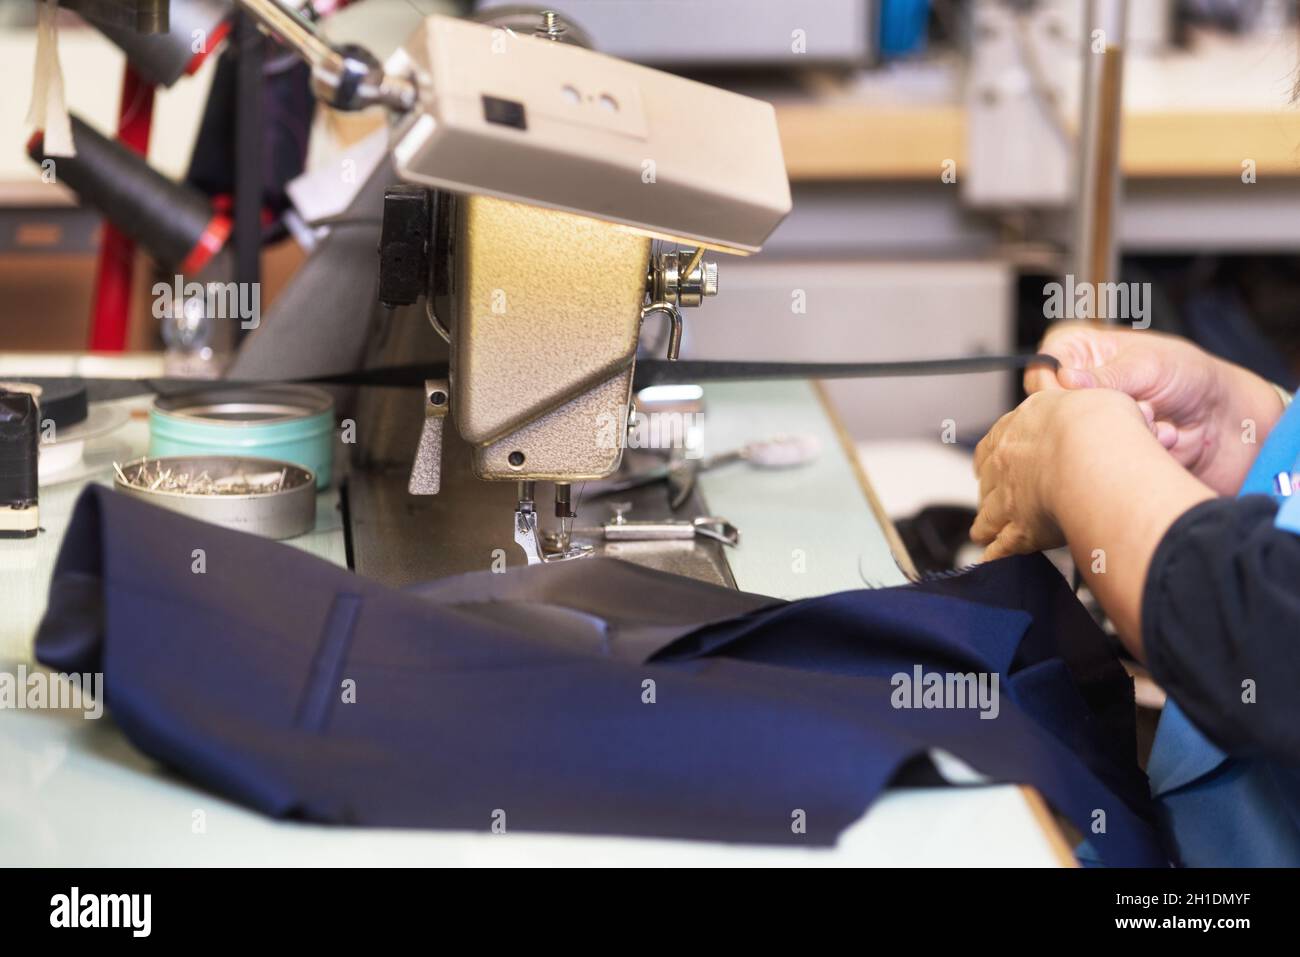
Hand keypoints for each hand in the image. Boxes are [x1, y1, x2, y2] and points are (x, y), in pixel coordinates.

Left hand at [972, 388, 1155, 560]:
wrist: (1095, 454)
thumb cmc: (1097, 423)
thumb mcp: (1084, 393)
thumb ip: (1074, 396)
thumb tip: (1068, 384)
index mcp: (1017, 427)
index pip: (994, 444)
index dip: (992, 457)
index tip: (990, 463)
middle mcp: (1005, 462)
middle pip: (987, 481)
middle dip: (989, 492)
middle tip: (992, 502)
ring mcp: (1009, 498)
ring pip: (988, 516)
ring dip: (985, 526)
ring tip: (981, 535)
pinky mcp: (1021, 530)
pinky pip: (1001, 547)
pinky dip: (996, 556)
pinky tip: (992, 561)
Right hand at [1025, 322, 1284, 494]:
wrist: (1223, 419)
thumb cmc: (1188, 375)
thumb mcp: (1148, 365)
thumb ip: (1106, 376)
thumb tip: (1065, 379)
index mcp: (1080, 350)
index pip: (1042, 368)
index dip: (1055, 385)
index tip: (1078, 393)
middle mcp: (1077, 385)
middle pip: (1050, 406)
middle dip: (1096, 410)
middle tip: (1136, 405)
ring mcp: (1089, 418)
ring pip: (1074, 435)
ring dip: (1119, 430)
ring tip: (1156, 418)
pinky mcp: (1101, 448)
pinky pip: (1096, 456)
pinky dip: (1131, 448)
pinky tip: (1159, 436)